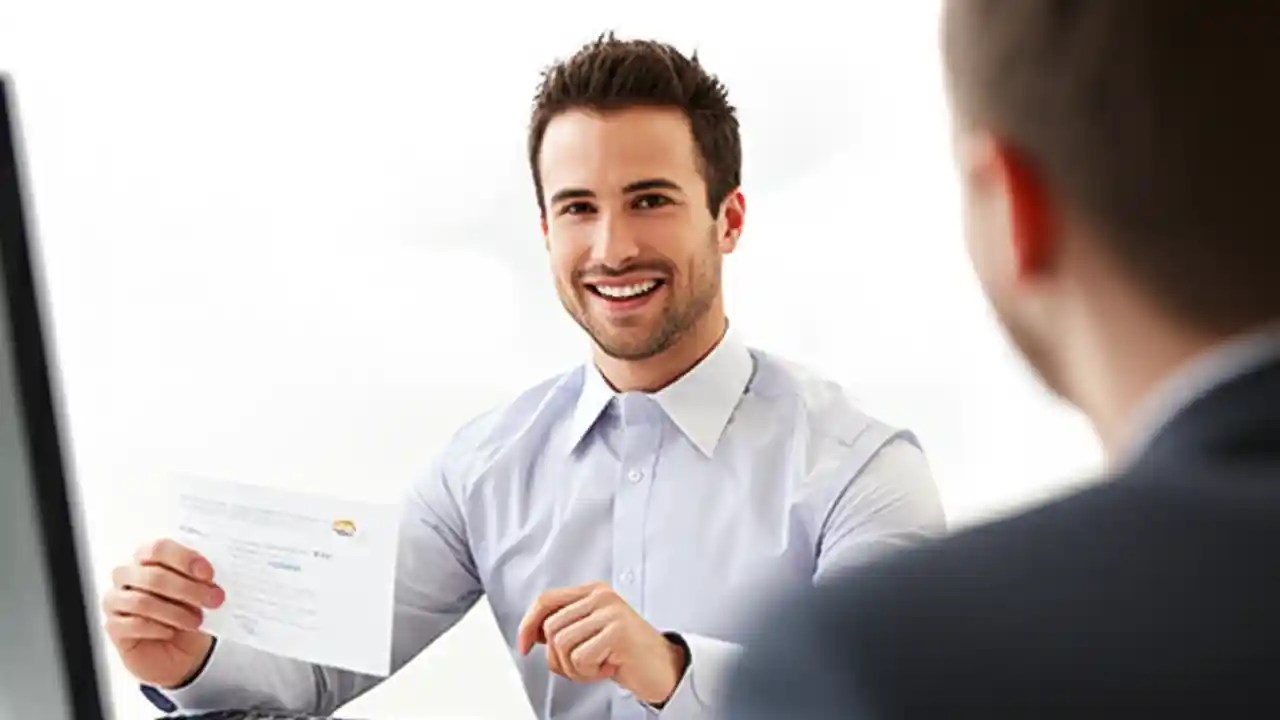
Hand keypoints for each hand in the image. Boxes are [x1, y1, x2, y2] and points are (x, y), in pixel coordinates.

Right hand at [101, 539, 224, 688]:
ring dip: (175, 612)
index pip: (159, 549)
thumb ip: (201, 580)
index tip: (208, 574)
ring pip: (142, 602)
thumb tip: (210, 578)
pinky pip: (133, 625)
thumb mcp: (200, 592)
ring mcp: (116, 600)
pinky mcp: (114, 626)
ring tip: (195, 621)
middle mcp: (127, 575)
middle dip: (187, 589)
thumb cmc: (186, 612)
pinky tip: (170, 632)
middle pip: (153, 576)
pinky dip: (157, 629)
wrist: (180, 649)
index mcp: (147, 558)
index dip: (185, 559)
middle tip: (212, 600)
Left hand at [517, 582, 686, 705]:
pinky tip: (609, 667)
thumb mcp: (590, 634)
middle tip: (583, 665)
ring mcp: (610, 612)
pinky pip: (579, 658)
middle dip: (559, 658)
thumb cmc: (625, 654)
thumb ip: (564, 627)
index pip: (546, 600)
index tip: (524, 646)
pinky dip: (589, 672)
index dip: (528, 624)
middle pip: (550, 628)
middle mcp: (601, 597)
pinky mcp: (617, 631)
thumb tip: (530, 633)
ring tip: (597, 665)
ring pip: (561, 644)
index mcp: (593, 592)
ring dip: (575, 667)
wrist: (664, 669)